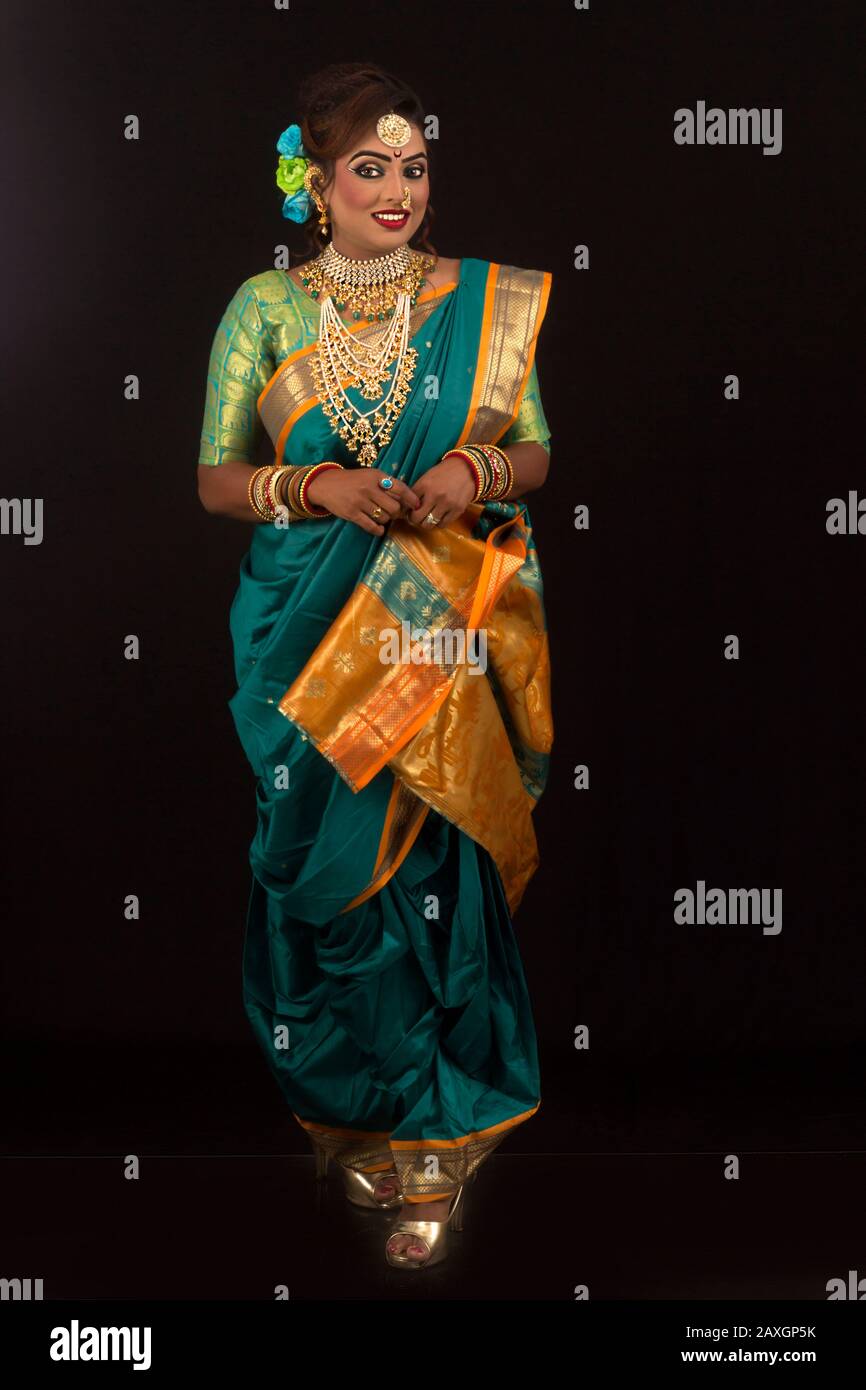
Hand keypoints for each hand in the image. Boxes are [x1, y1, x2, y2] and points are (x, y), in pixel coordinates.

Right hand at [304, 466, 420, 535]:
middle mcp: (369, 488)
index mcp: (376, 476)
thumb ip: (386, 484)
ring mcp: (360, 501)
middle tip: (394, 513)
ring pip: (384, 517)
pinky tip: (378, 528)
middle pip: (394, 507)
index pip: (400, 488)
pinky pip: (371, 526)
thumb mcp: (369, 475)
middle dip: (397, 513)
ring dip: (386, 520)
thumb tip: (406, 499)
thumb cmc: (352, 481)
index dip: (411, 498)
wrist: (326, 484)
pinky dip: (378, 530)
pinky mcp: (352, 514)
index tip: (417, 505)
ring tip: (380, 516)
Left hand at [405, 455, 476, 527]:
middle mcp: (435, 495)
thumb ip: (418, 491)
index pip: (408, 504)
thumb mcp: (428, 477)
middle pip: (417, 518)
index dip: (406, 509)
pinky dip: (439, 523)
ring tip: (429, 518)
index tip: (409, 511)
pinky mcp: (458, 510)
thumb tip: (407, 507)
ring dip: (427, 523)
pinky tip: (440, 517)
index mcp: (424, 484)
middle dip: (414, 520)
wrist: (467, 469)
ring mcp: (447, 503)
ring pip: (429, 524)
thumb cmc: (444, 473)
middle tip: (417, 517)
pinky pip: (443, 524)